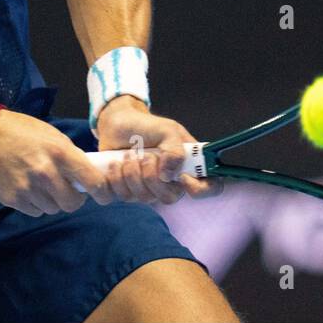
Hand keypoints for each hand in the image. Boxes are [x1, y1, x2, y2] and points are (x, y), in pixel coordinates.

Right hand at [0, 107, 114, 215]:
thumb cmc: (22, 131)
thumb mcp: (52, 135)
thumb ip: (70, 156)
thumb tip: (87, 176)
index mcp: (60, 153)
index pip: (92, 181)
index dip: (101, 191)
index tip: (102, 195)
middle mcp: (45, 172)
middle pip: (72, 203)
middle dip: (73, 199)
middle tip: (67, 190)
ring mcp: (28, 188)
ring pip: (53, 209)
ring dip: (52, 200)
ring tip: (41, 184)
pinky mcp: (13, 199)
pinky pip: (35, 211)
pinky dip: (35, 203)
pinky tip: (27, 188)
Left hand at [94, 98, 224, 204]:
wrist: (118, 124)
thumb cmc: (146, 126)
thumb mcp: (167, 129)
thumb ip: (175, 149)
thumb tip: (168, 176)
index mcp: (189, 166)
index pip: (209, 188)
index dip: (199, 189)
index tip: (182, 177)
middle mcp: (171, 182)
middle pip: (169, 198)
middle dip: (152, 176)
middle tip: (144, 155)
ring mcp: (148, 190)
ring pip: (142, 198)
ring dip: (131, 173)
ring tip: (127, 155)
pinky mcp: (126, 192)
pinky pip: (119, 197)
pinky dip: (113, 179)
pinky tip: (114, 164)